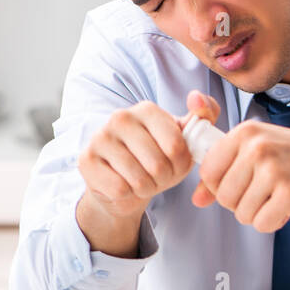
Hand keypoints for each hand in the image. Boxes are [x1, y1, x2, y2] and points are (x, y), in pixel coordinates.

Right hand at [75, 92, 218, 254]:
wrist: (126, 186)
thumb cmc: (160, 159)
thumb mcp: (187, 140)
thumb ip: (204, 115)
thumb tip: (195, 95)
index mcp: (147, 109)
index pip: (176, 146)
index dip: (180, 164)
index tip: (174, 162)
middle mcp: (120, 117)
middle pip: (158, 164)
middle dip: (163, 179)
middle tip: (157, 176)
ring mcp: (100, 137)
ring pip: (138, 179)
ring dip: (146, 188)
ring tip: (141, 181)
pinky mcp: (86, 160)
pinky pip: (119, 189)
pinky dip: (127, 194)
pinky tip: (123, 185)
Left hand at [193, 121, 289, 231]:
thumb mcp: (259, 154)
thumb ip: (224, 174)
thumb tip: (196, 199)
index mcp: (245, 133)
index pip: (208, 172)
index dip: (221, 186)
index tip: (243, 183)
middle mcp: (257, 147)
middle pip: (223, 197)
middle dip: (241, 203)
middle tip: (265, 192)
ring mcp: (274, 170)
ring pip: (242, 213)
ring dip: (259, 214)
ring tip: (278, 198)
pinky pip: (262, 223)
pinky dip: (273, 222)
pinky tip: (288, 207)